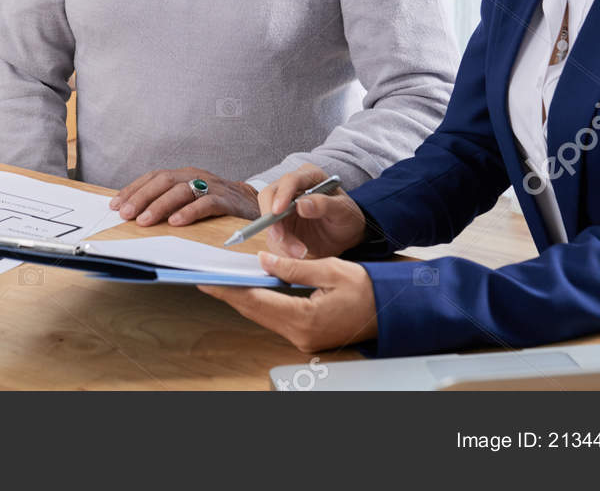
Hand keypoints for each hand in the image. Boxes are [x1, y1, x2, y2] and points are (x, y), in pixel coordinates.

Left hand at [109, 168, 259, 226]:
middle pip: (163, 181)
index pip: (153, 177)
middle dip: (141, 197)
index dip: (133, 189)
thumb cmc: (216, 204)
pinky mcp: (227, 201)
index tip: (116, 204)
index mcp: (183, 174)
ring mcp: (212, 186)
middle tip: (125, 214)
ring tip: (145, 221)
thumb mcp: (189, 199)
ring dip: (160, 206)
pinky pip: (206, 204)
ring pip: (181, 191)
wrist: (254, 204)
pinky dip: (190, 212)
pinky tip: (176, 223)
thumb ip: (168, 203)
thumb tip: (136, 215)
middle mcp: (195, 176)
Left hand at [198, 252, 377, 352]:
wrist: (393, 311)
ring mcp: (303, 339)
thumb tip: (264, 260)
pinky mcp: (306, 336)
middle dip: (230, 294)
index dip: (230, 289)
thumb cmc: (368, 289)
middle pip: (255, 312)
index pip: (257, 301)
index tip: (209, 280)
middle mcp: (301, 335)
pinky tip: (249, 291)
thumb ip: (293, 267)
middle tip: (206, 279)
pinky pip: (275, 319)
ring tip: (222, 282)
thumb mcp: (331, 269)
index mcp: (305, 318)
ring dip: (243, 299)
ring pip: (263, 317)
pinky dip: (260, 304)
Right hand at [259, 165, 367, 259]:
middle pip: (269, 196)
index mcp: (310, 176)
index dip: (281, 195)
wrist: (345, 236)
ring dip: (280, 238)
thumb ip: (325, 205)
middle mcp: (293, 187)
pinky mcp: (280, 222)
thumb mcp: (343, 211)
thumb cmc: (346, 218)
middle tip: (280, 238)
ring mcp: (283, 205)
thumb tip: (301, 204)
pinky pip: (272, 233)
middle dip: (272, 219)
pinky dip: (281, 246)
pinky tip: (296, 252)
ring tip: (301, 252)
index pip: (289, 180)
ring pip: (268, 218)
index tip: (278, 212)